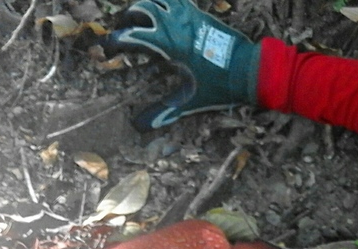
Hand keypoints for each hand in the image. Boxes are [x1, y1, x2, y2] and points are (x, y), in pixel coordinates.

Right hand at [104, 0, 260, 128]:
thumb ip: (163, 111)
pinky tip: (164, 15)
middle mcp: (175, 24)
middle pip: (140, 9)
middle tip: (125, 33)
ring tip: (142, 21)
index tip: (107, 50)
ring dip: (146, 7)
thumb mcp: (189, 100)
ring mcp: (188, 16)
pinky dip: (166, 4)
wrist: (249, 70)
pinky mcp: (200, 14)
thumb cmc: (219, 86)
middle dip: (128, 19)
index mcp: (168, 44)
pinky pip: (177, 1)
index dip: (114, 41)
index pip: (131, 36)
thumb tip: (138, 127)